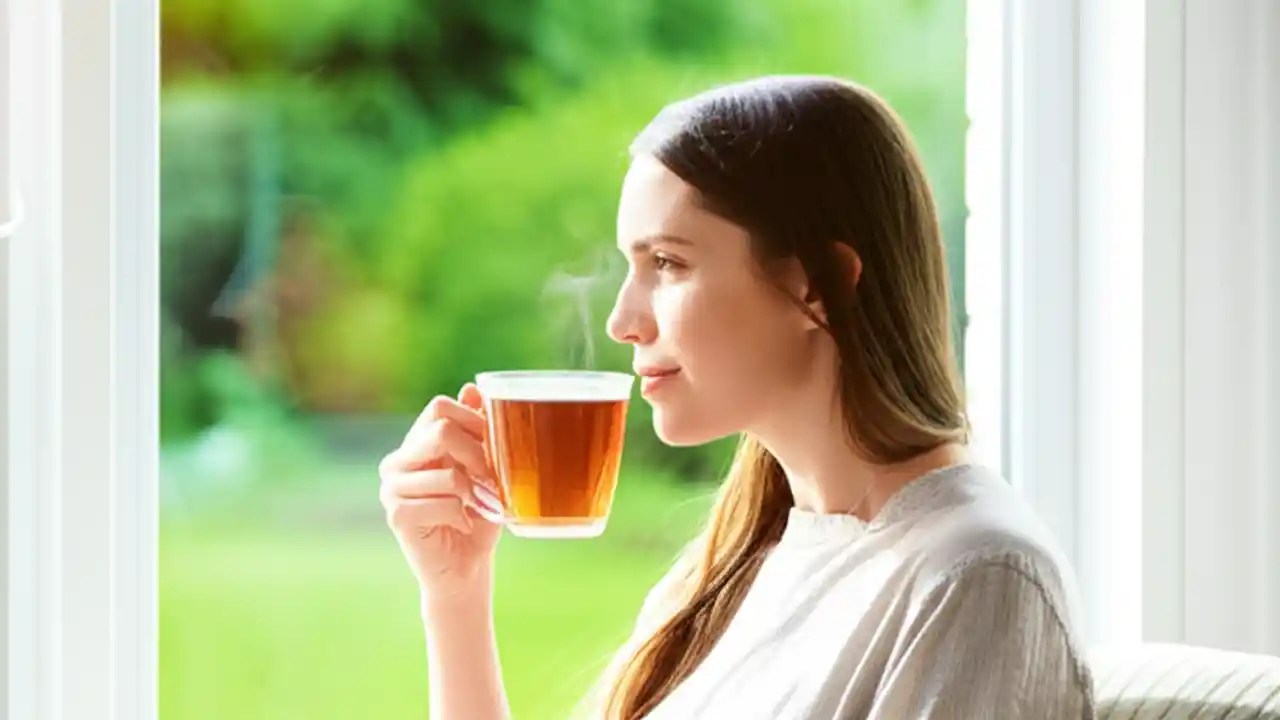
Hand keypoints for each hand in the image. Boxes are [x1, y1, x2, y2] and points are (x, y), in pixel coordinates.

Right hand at [379, 383, 505, 602]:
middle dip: (478, 455)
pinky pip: (443, 502)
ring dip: (475, 493)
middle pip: (441, 431)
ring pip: (448, 473)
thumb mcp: (485, 467)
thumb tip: (472, 387)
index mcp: (416, 442)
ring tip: (477, 506)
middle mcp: (398, 460)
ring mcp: (392, 488)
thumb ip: (477, 430)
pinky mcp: (396, 515)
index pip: (440, 407)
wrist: (466, 566)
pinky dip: (462, 515)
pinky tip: (459, 523)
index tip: (494, 446)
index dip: (474, 421)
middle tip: (491, 481)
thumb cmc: (478, 515)